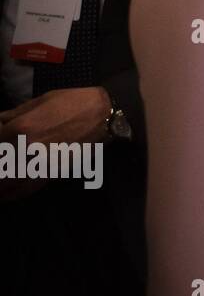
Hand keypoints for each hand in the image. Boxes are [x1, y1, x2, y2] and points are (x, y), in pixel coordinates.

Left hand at [0, 87, 109, 201]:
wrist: (103, 115)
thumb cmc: (71, 102)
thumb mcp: (37, 102)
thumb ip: (11, 115)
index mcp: (19, 128)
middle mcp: (25, 150)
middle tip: (1, 163)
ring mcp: (39, 164)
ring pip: (9, 183)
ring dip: (2, 185)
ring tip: (1, 184)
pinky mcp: (52, 173)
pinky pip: (27, 188)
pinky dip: (15, 192)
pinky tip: (9, 193)